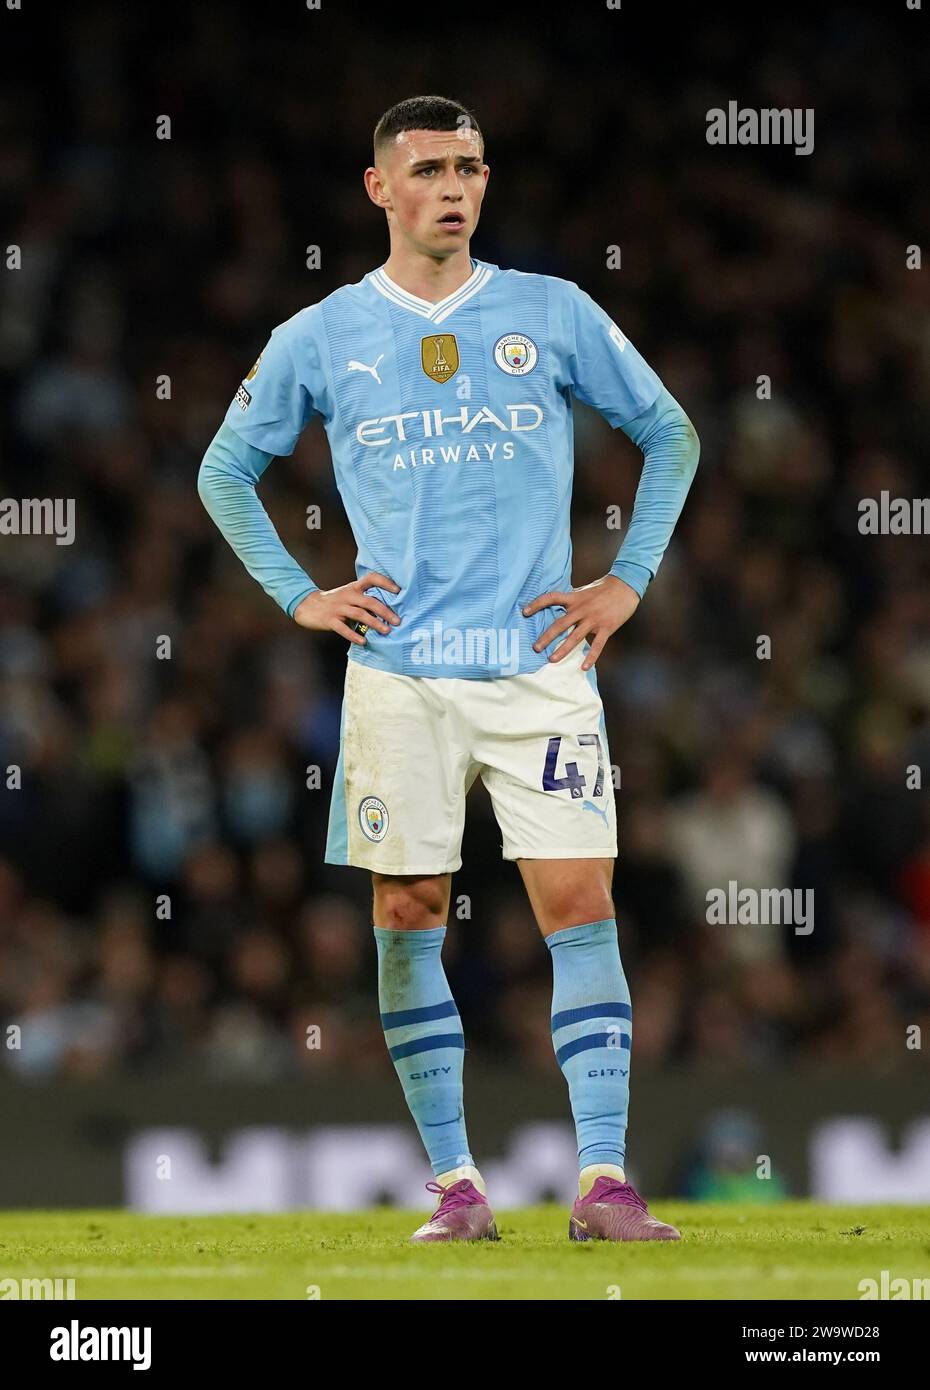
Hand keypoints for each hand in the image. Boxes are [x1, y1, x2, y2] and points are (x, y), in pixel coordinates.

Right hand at [293, 572, 400, 645]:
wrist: (307, 606)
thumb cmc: (334, 602)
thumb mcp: (348, 594)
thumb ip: (364, 598)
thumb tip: (388, 609)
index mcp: (353, 587)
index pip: (371, 578)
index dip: (385, 582)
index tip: (398, 590)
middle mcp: (347, 596)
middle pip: (369, 601)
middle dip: (385, 611)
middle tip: (397, 621)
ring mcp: (338, 608)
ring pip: (359, 614)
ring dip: (374, 623)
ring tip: (386, 631)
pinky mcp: (330, 620)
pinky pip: (344, 629)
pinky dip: (354, 636)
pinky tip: (364, 641)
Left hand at [522, 574, 639, 669]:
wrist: (626, 586)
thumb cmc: (604, 588)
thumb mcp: (584, 590)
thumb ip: (572, 598)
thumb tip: (557, 603)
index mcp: (574, 598)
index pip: (551, 598)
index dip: (537, 604)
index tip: (525, 612)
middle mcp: (581, 609)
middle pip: (560, 624)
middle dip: (547, 637)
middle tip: (536, 648)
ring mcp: (594, 619)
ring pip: (575, 637)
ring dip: (563, 649)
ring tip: (552, 659)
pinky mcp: (606, 628)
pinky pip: (597, 645)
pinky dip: (591, 657)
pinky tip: (584, 667)